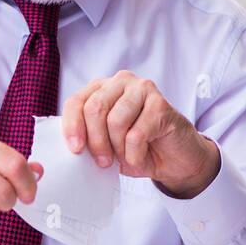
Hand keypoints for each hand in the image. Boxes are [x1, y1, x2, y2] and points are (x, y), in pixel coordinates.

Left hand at [61, 71, 220, 198]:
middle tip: (103, 162)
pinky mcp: (161, 104)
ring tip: (125, 157)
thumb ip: (87, 138)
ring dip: (117, 148)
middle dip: (95, 141)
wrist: (174, 159)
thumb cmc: (137, 149)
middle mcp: (120, 82)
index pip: (76, 101)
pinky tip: (139, 157)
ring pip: (115, 121)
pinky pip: (136, 135)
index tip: (75, 150)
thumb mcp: (106, 144)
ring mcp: (142, 89)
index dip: (72, 126)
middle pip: (94, 108)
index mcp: (101, 88)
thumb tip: (71, 145)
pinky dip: (134, 154)